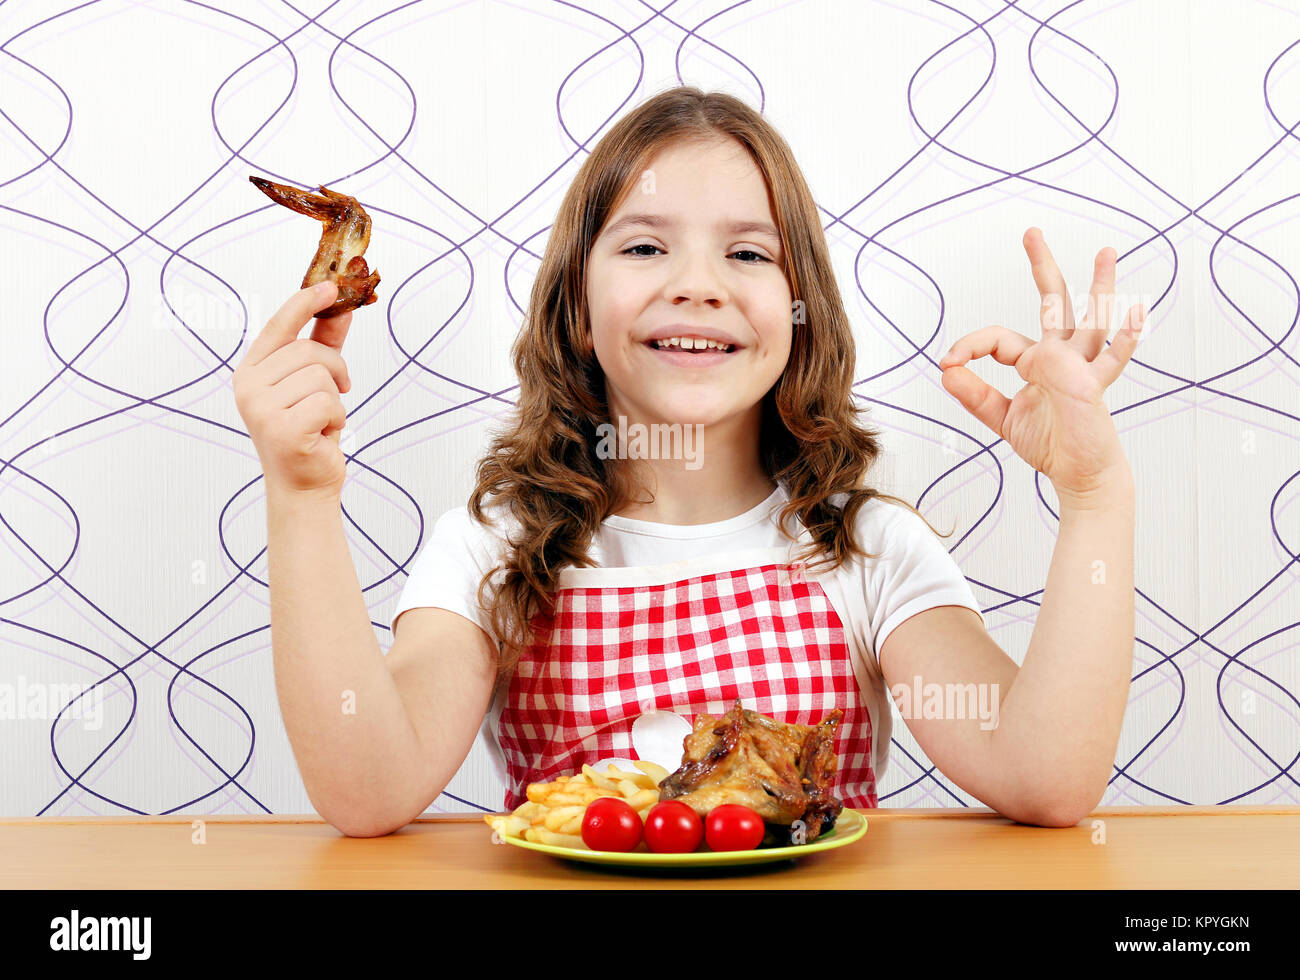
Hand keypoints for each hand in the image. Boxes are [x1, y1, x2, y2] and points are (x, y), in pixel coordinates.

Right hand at [232, 281, 355, 497]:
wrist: (304, 486)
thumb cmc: (309, 432)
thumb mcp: (314, 383)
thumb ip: (324, 344)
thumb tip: (340, 306)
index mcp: (250, 370)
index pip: (279, 325)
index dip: (305, 302)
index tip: (331, 286)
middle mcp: (247, 386)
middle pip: (309, 351)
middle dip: (335, 370)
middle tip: (337, 394)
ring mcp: (260, 408)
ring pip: (322, 377)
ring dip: (335, 401)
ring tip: (322, 421)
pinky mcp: (281, 429)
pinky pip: (328, 403)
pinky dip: (337, 419)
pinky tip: (323, 436)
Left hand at [938, 227, 1142, 503]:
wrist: (1079, 473)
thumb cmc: (1050, 443)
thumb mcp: (1002, 419)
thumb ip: (976, 396)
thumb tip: (947, 371)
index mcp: (1036, 360)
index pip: (999, 338)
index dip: (970, 345)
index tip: (948, 361)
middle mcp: (1061, 355)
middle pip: (1054, 303)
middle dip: (1042, 267)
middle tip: (1031, 233)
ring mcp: (1081, 367)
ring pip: (1091, 319)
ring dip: (1099, 286)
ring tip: (1106, 252)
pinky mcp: (1093, 386)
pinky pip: (1111, 358)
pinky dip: (1124, 337)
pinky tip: (1136, 312)